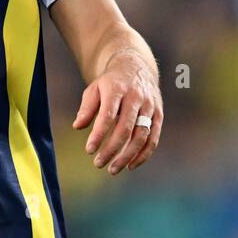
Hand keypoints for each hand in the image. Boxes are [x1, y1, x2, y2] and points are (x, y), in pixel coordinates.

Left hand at [72, 48, 162, 174]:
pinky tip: (131, 165)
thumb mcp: (94, 89)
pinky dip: (143, 154)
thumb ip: (87, 108)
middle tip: (98, 164)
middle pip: (126, 128)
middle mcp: (136, 97)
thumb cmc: (110, 83)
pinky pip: (153, 138)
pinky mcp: (158, 114)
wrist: (136, 68)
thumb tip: (78, 126)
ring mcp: (149, 106)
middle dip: (112, 149)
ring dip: (127, 156)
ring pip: (141, 136)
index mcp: (117, 89)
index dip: (99, 135)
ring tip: (113, 169)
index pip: (108, 115)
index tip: (89, 150)